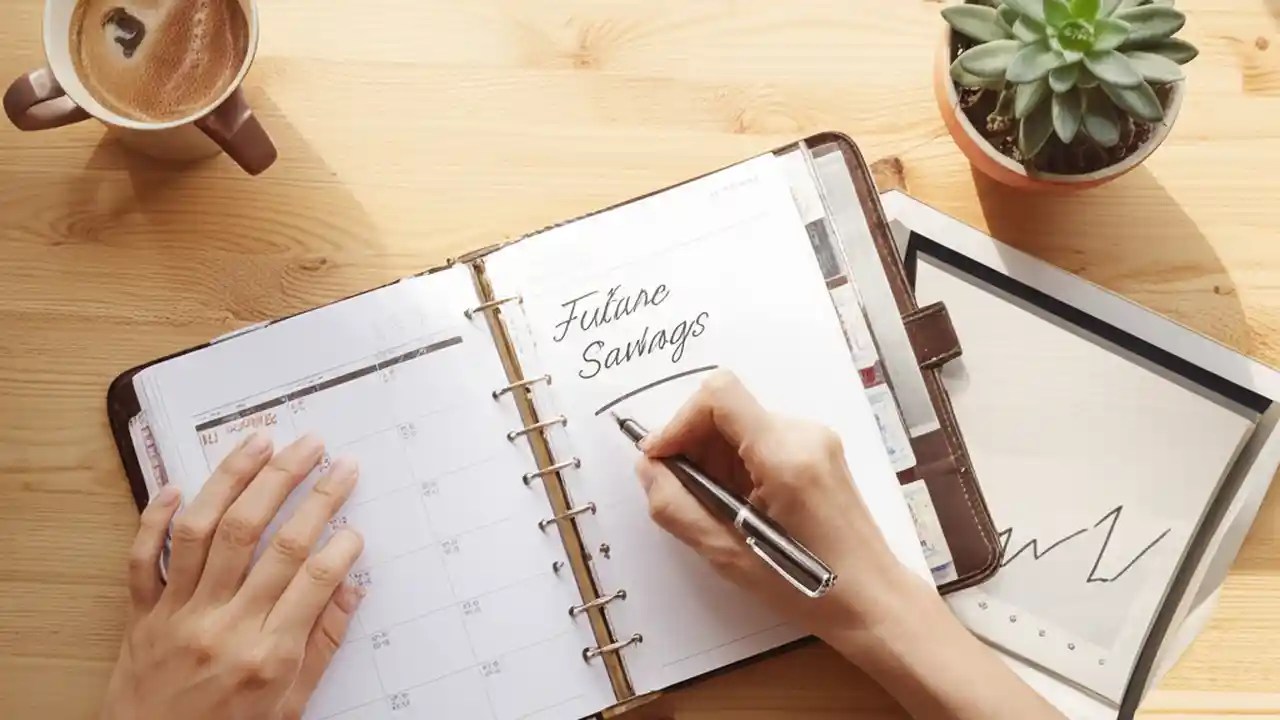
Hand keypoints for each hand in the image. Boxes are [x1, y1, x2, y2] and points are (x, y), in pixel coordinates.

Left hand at [102, 432, 364, 719]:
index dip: (340, 541)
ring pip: (210, 531)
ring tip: (266, 442)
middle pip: (270, 540)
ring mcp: (178, 616)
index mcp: (267, 654)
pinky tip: (181, 484)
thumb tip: (351, 589)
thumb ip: (322, 645)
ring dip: (239, 479)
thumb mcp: (290, 705)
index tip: (356, 521)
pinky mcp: (141, 615)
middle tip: (325, 452)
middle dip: (304, 487)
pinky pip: (144, 557)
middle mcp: (223, 627)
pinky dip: (157, 518)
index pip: (314, 578)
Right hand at [636, 371, 1064, 719]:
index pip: (719, 395)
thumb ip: (677, 507)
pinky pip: (760, 440)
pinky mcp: (819, 452)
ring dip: (713, 458)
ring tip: (716, 508)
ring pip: (741, 425)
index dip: (678, 422)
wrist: (873, 600)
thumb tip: (649, 469)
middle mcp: (804, 435)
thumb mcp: (728, 555)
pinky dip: (736, 464)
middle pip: (727, 409)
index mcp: (785, 455)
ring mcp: (816, 440)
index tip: (659, 459)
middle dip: (693, 445)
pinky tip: (740, 505)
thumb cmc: (811, 587)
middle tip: (683, 492)